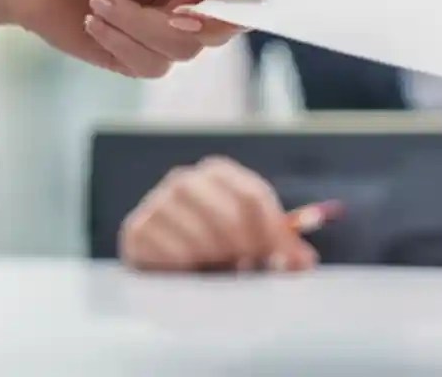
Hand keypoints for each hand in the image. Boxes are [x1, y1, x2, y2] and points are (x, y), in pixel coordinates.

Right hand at [119, 156, 317, 271]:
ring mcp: (157, 202)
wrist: (161, 247)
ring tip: (222, 268)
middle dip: (246, 249)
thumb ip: (280, 246)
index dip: (273, 232)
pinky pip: (171, 253)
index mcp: (218, 172)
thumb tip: (304, 263)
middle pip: (228, 217)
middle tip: (252, 267)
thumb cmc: (216, 239)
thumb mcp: (251, 235)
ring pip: (201, 238)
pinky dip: (189, 267)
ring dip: (218, 260)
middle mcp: (185, 180)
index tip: (284, 260)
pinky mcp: (137, 229)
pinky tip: (192, 269)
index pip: (253, 197)